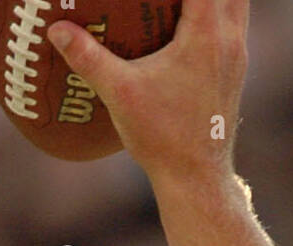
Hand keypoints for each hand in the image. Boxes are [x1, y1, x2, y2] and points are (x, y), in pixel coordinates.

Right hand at [47, 0, 249, 185]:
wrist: (198, 180)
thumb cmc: (163, 138)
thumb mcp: (120, 94)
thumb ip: (88, 57)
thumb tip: (55, 29)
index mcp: (208, 36)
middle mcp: (231, 42)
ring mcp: (237, 59)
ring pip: (237, 4)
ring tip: (177, 0)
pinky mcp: (235, 75)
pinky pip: (232, 27)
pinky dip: (215, 10)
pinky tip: (186, 14)